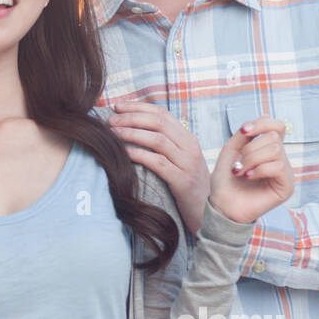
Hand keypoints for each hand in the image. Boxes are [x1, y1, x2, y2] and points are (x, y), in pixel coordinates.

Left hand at [108, 101, 209, 235]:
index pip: (162, 113)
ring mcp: (188, 163)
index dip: (138, 107)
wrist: (208, 212)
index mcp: (187, 138)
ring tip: (112, 134)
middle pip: (158, 123)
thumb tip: (133, 129)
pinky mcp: (183, 181)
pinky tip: (123, 153)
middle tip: (111, 120)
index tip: (117, 106)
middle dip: (131, 118)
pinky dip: (138, 154)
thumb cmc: (186, 185)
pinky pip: (158, 162)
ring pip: (157, 139)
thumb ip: (163, 144)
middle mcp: (190, 146)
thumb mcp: (179, 160)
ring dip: (131, 133)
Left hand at [207, 117, 294, 223]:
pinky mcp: (286, 186)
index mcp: (268, 149)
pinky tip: (248, 177)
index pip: (277, 126)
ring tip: (240, 172)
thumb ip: (246, 134)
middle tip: (238, 164)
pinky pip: (278, 167)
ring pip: (275, 151)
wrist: (222, 204)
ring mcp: (285, 172)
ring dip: (251, 160)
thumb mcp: (231, 150)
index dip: (262, 124)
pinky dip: (259, 169)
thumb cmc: (226, 179)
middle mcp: (279, 159)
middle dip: (250, 148)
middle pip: (274, 138)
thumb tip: (265, 117)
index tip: (243, 131)